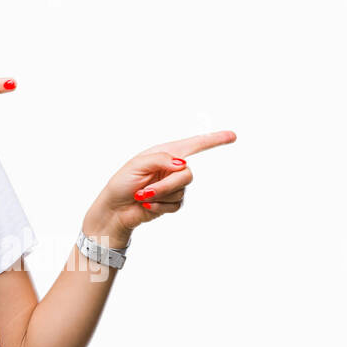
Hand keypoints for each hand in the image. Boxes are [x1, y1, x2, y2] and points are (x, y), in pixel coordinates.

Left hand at [83, 129, 237, 248]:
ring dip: (160, 196)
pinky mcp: (171, 203)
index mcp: (165, 154)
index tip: (233, 136)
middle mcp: (171, 168)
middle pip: (187, 174)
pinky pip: (176, 205)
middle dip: (167, 185)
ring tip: (142, 197)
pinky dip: (160, 206)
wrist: (114, 210)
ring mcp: (172, 186)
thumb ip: (161, 160)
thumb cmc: (121, 184)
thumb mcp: (137, 165)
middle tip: (145, 191)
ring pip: (182, 191)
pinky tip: (146, 206)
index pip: (194, 145)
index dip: (214, 140)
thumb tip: (183, 165)